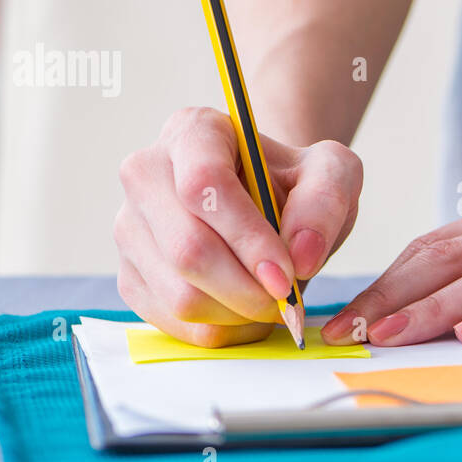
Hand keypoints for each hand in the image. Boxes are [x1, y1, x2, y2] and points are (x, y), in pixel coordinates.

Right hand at [115, 107, 361, 346]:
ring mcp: (129, 227)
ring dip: (239, 314)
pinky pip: (173, 322)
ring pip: (179, 294)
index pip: (204, 185)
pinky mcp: (130, 275)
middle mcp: (145, 173)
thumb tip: (302, 256)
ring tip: (271, 301)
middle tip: (287, 300)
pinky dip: (222, 329)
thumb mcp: (332, 174)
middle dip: (247, 289)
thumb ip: (326, 202)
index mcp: (192, 132)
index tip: (287, 275)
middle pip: (187, 249)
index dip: (247, 238)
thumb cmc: (295, 184)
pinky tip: (246, 310)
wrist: (268, 204)